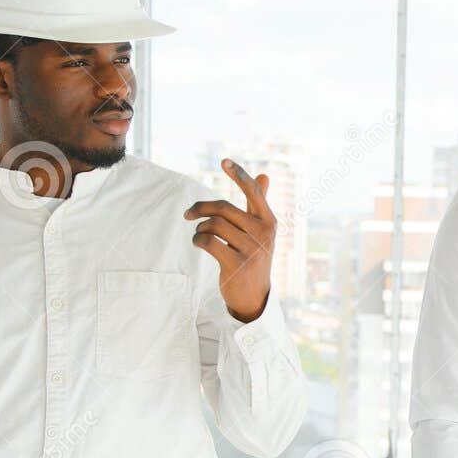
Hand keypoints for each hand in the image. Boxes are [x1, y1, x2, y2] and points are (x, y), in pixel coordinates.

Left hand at [184, 158, 275, 322]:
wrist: (254, 296)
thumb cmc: (253, 258)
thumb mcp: (260, 231)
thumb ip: (260, 204)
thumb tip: (264, 176)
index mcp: (269, 222)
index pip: (253, 192)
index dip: (238, 175)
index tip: (224, 161)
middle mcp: (263, 234)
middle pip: (224, 208)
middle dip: (201, 208)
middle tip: (188, 214)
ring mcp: (251, 250)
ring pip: (214, 225)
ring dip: (200, 228)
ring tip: (199, 234)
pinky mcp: (236, 265)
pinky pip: (209, 242)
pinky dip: (198, 240)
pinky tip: (199, 243)